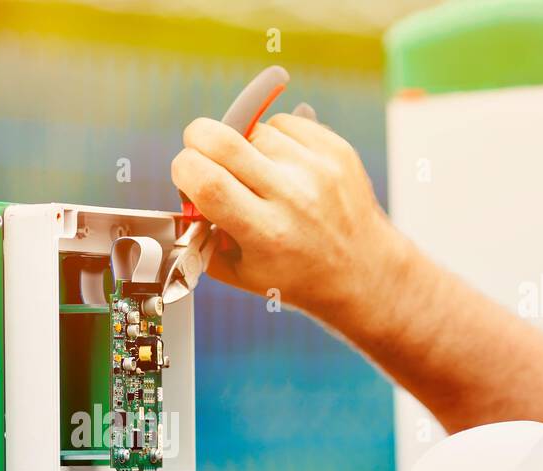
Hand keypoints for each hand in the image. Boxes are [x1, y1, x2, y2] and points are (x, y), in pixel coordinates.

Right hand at [171, 113, 401, 323]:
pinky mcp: (335, 150)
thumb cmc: (295, 275)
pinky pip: (284, 123)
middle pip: (222, 140)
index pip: (205, 181)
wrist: (362, 271)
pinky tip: (281, 166)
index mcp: (264, 232)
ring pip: (252, 129)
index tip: (185, 176)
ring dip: (242, 146)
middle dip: (198, 140)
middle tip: (201, 154)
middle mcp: (292, 197)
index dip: (183, 169)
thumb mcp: (239, 273)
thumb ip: (202, 239)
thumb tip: (181, 199)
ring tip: (255, 175)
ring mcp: (317, 169)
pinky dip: (273, 139)